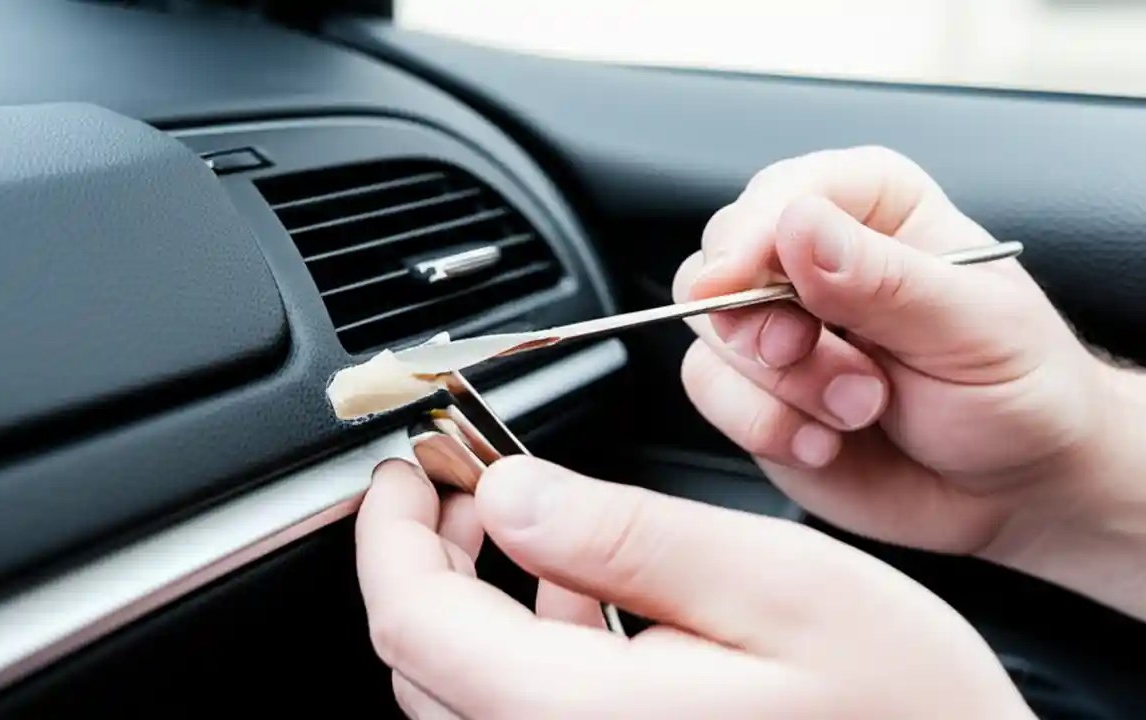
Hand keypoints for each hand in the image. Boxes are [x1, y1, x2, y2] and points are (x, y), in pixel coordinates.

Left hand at [358, 458, 1033, 718]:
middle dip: (424, 555)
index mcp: (578, 714)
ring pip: (465, 688)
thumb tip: (510, 494)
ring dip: (471, 595)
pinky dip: (524, 641)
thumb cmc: (898, 705)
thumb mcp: (770, 583)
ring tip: (515, 516)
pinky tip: (582, 592)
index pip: (411, 620)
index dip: (390, 531)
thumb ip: (624, 536)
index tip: (408, 467)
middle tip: (457, 479)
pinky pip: (526, 711)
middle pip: (423, 658)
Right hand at [673, 146, 1145, 616]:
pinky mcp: (757, 391)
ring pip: (711, 335)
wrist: (1014, 491)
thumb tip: (799, 229)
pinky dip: (764, 427)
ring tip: (862, 410)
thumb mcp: (972, 331)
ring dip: (783, 388)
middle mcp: (812, 259)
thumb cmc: (1017, 391)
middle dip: (763, 327)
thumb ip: (883, 281)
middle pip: (721, 263)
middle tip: (815, 356)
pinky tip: (826, 442)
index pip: (786, 193)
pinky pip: (711, 394)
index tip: (733, 282)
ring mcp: (776, 328)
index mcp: (876, 209)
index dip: (752, 235)